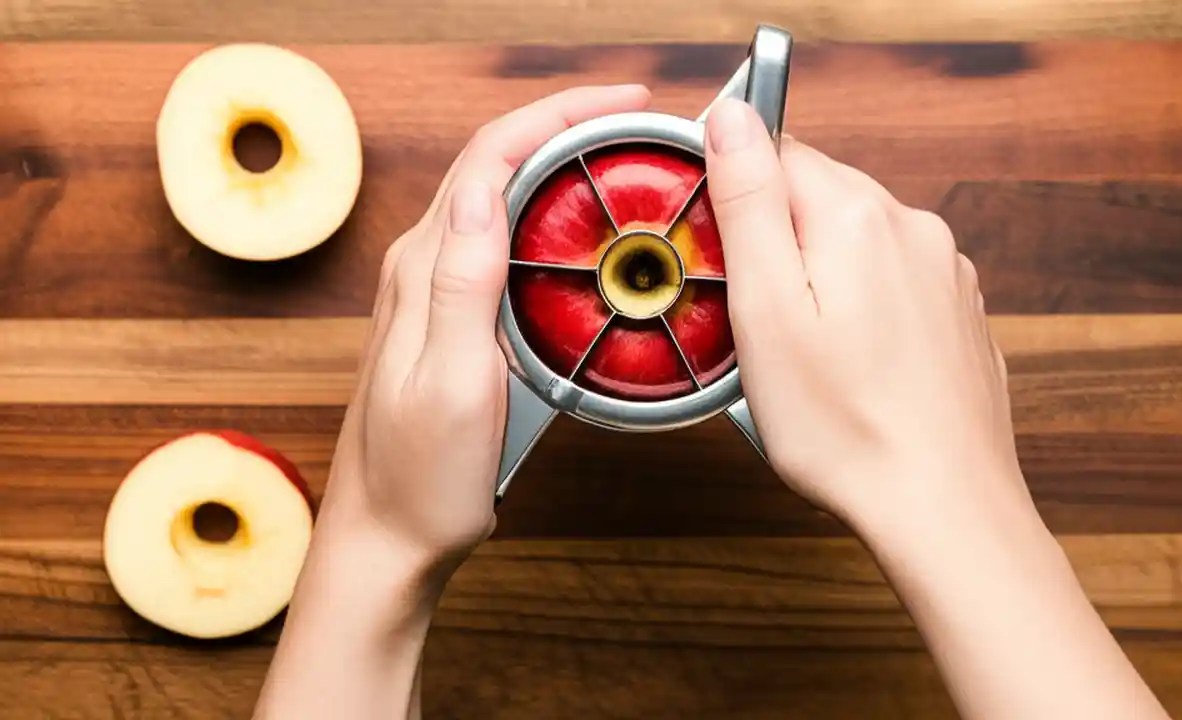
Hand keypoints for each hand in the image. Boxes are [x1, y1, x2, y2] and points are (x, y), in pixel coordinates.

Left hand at [257, 85, 652, 719]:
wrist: (387, 536)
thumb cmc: (419, 477)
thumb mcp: (450, 383)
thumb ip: (463, 283)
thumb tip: (488, 187)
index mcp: (423, 271)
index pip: (489, 157)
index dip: (556, 115)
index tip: (621, 102)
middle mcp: (421, 268)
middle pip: (493, 162)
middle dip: (563, 123)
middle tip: (634, 121)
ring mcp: (432, 292)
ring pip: (496, 198)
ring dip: (554, 162)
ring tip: (616, 157)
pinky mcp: (449, 320)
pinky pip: (497, 242)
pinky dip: (543, 214)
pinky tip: (575, 232)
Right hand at [703, 99, 1024, 547]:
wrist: (944, 506)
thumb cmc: (845, 426)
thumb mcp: (767, 309)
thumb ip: (748, 201)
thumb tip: (732, 115)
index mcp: (858, 216)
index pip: (777, 153)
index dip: (736, 202)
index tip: (726, 264)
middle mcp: (914, 228)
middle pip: (819, 197)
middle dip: (779, 245)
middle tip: (759, 325)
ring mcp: (947, 272)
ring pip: (856, 244)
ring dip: (821, 280)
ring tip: (807, 358)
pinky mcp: (960, 314)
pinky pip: (893, 285)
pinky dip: (863, 311)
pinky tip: (852, 370)